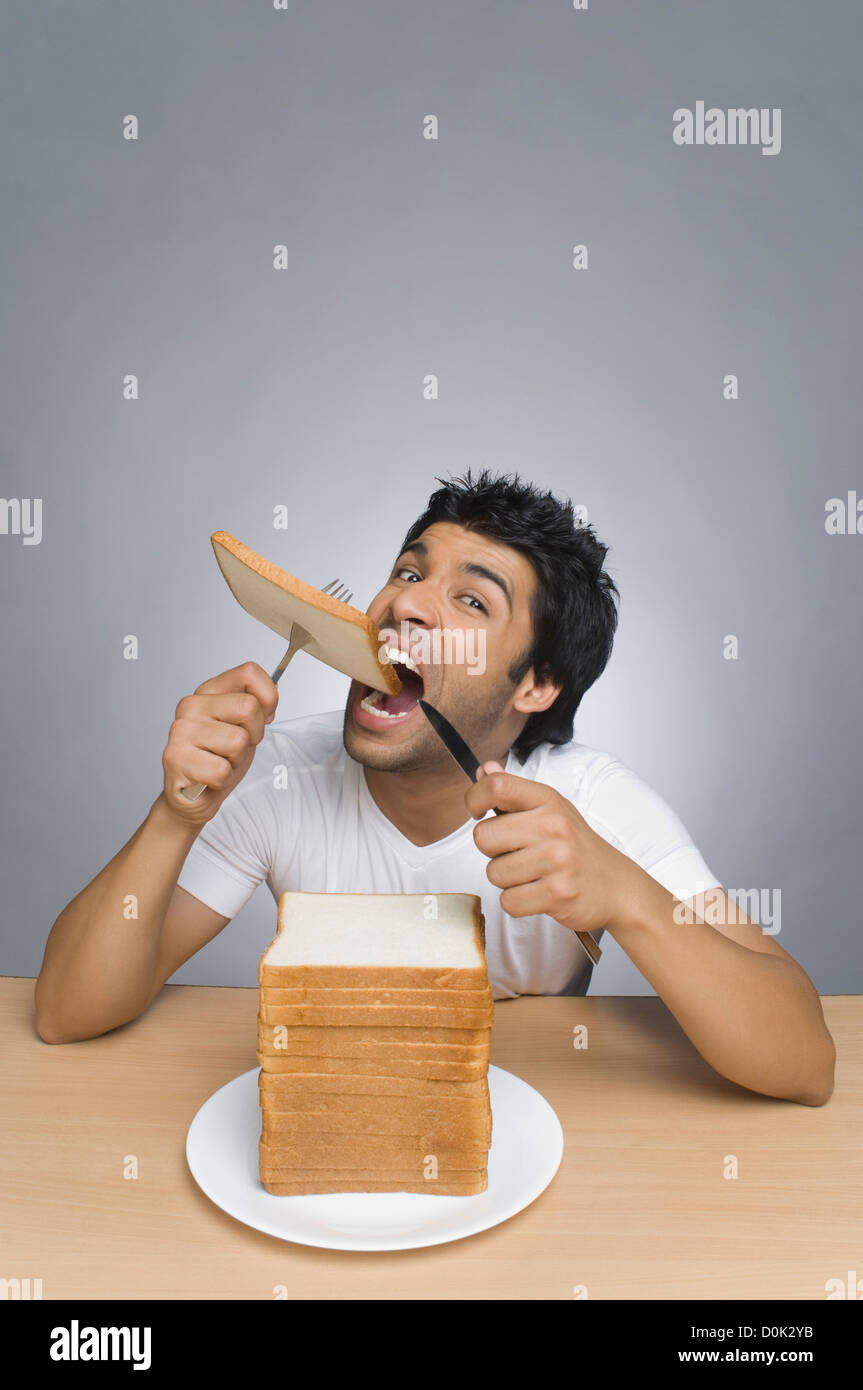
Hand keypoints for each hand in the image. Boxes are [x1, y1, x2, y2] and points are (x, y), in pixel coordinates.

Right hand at [160, 662, 277, 824]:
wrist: (194, 796)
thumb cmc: (219, 759)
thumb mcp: (246, 727)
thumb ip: (257, 705)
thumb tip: (269, 698)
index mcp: (208, 691)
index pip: (249, 672)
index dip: (268, 698)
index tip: (261, 717)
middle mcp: (191, 705)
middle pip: (248, 707)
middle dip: (253, 735)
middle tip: (235, 748)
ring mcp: (180, 730)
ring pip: (237, 741)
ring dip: (236, 760)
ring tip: (220, 762)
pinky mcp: (175, 757)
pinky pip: (221, 769)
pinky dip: (222, 779)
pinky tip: (209, 777)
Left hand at [465, 761, 644, 935]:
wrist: (617, 887)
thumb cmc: (577, 848)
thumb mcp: (551, 810)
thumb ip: (514, 792)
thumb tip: (484, 770)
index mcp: (548, 801)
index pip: (497, 786)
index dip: (474, 798)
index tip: (477, 811)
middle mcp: (553, 826)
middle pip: (483, 837)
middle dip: (493, 850)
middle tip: (518, 853)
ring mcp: (557, 860)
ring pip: (493, 873)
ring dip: (507, 879)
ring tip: (534, 874)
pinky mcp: (557, 893)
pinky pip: (508, 901)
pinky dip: (518, 902)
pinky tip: (538, 893)